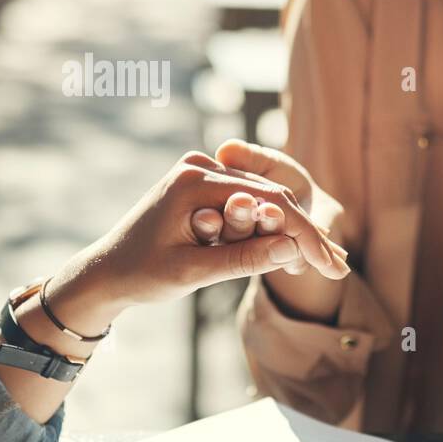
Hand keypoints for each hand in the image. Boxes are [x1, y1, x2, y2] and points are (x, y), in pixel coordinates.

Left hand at [42, 151, 349, 335]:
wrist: (104, 273)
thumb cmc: (141, 275)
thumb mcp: (193, 272)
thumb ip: (243, 259)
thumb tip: (292, 250)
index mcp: (195, 180)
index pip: (268, 202)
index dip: (304, 236)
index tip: (330, 266)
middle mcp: (200, 166)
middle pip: (271, 196)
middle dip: (306, 233)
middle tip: (338, 266)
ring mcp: (201, 173)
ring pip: (264, 199)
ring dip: (294, 230)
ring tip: (326, 260)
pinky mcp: (203, 186)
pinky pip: (249, 203)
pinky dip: (273, 226)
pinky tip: (297, 248)